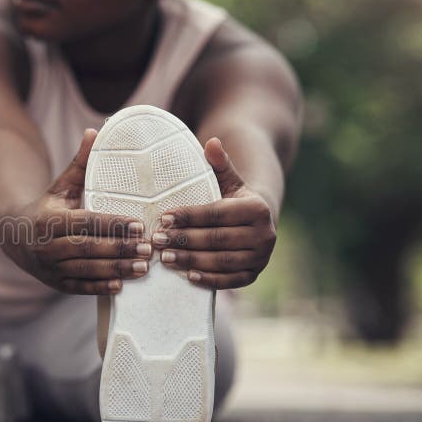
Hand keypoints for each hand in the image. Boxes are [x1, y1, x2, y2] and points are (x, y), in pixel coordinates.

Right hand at [0, 129, 151, 294]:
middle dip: (121, 250)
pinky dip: (100, 288)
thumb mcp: (61, 185)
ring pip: (86, 269)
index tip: (140, 225)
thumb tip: (97, 131)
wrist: (15, 236)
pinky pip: (80, 287)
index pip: (87, 222)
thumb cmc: (48, 206)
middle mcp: (47, 245)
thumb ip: (81, 163)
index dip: (114, 225)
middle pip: (89, 248)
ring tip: (143, 268)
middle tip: (150, 249)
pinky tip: (121, 286)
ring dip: (117, 270)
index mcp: (49, 219)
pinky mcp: (55, 283)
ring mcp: (50, 267)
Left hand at [152, 137, 276, 289]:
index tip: (163, 217)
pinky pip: (230, 280)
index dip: (188, 216)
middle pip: (217, 239)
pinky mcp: (254, 275)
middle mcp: (264, 234)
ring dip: (191, 260)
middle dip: (184, 240)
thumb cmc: (235, 199)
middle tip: (157, 240)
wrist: (259, 222)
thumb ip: (219, 163)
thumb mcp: (230, 180)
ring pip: (222, 261)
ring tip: (165, 258)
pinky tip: (187, 275)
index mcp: (256, 208)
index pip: (216, 213)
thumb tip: (211, 141)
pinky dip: (209, 279)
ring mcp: (261, 257)